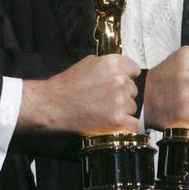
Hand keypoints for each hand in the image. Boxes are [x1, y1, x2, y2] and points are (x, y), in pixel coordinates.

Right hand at [19, 54, 140, 135]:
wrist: (53, 106)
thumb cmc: (67, 85)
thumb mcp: (87, 63)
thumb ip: (107, 64)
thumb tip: (120, 68)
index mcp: (113, 64)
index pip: (134, 70)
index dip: (126, 77)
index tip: (117, 84)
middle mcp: (119, 80)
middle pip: (133, 89)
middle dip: (122, 94)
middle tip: (105, 99)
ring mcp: (120, 101)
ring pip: (133, 107)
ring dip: (122, 110)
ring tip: (103, 110)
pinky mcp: (117, 120)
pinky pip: (135, 124)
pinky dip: (126, 126)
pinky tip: (114, 123)